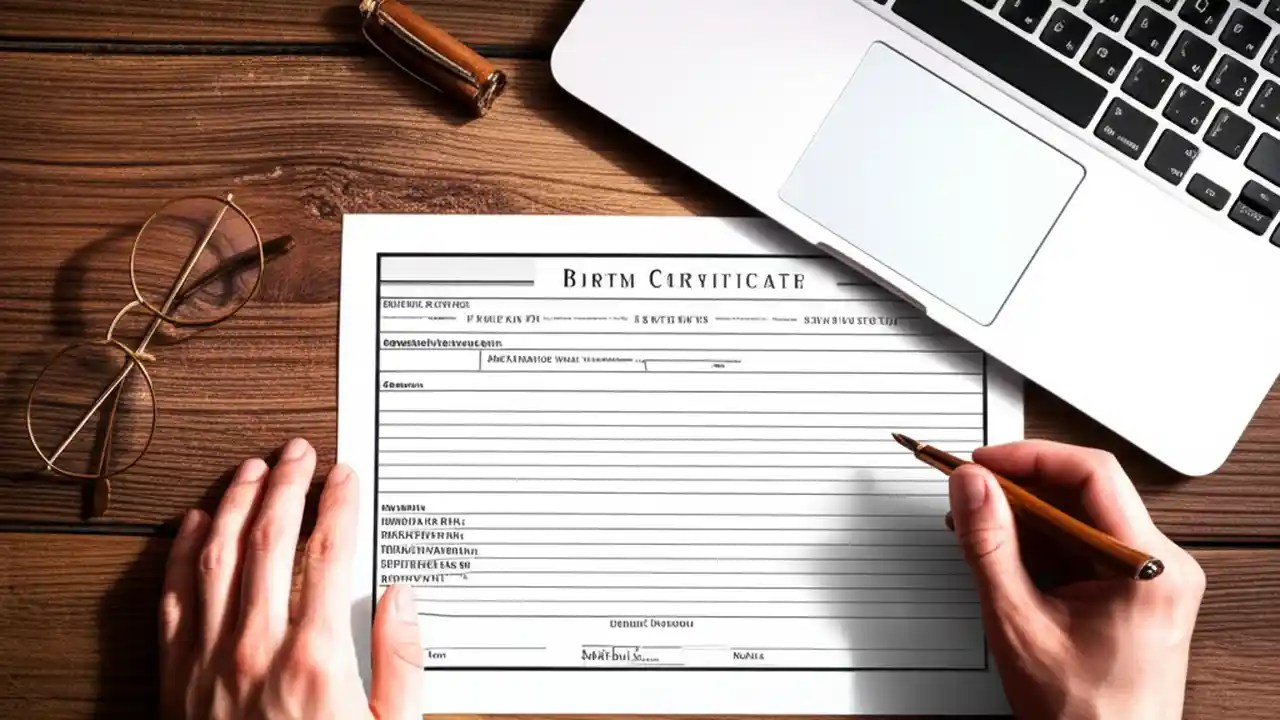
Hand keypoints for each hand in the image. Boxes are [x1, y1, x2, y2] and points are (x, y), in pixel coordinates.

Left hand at [159, 438, 421, 718]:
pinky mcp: (176, 678)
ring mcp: (209, 661)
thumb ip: (401, 664)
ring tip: (250, 470)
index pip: (328, 553)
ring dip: (234, 503)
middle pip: (270, 539)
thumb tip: (400, 600)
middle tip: (297, 452)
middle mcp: (256, 649)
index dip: (337, 503)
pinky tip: (196, 525)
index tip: (344, 476)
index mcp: (315, 660)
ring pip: (217, 556)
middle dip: (285, 484)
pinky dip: (181, 553)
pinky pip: (173, 598)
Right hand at [948, 441, 1204, 719]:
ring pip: (1080, 517)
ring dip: (1025, 516)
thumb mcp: (1020, 625)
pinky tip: (1001, 553)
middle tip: (969, 490)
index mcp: (1150, 568)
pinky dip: (1039, 544)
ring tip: (975, 526)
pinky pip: (1081, 545)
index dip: (1030, 458)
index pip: (1093, 475)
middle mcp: (1161, 565)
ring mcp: (1149, 577)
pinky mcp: (1132, 590)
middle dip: (1020, 488)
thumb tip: (972, 487)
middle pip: (1086, 492)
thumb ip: (990, 548)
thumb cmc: (1084, 715)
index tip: (984, 463)